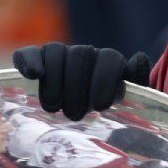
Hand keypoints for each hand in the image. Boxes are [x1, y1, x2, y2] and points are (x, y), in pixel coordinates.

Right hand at [13, 43, 150, 121]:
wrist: (83, 107)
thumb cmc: (107, 106)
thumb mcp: (129, 98)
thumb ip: (135, 80)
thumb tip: (139, 58)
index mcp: (110, 60)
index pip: (110, 59)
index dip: (105, 81)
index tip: (100, 106)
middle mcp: (85, 53)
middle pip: (80, 56)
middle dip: (76, 88)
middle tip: (75, 115)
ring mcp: (60, 54)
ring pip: (55, 53)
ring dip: (53, 82)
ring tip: (53, 108)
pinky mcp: (36, 60)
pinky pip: (29, 52)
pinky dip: (28, 60)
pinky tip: (32, 75)